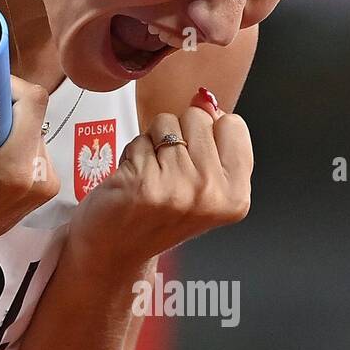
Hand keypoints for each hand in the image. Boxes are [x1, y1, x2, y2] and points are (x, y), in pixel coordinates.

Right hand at [0, 77, 59, 254]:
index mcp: (14, 167)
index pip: (33, 101)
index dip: (8, 85)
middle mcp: (38, 177)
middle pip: (32, 116)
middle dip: (2, 108)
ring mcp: (44, 187)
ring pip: (33, 132)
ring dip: (7, 128)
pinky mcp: (43, 192)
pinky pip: (33, 151)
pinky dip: (12, 146)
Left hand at [69, 88, 253, 268]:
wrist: (114, 251)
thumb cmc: (154, 216)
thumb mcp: (200, 185)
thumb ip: (211, 143)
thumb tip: (205, 98)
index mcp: (236, 194)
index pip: (233, 125)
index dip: (206, 132)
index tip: (192, 157)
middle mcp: (213, 193)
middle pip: (198, 117)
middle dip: (176, 135)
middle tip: (166, 171)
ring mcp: (180, 188)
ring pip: (166, 124)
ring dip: (151, 144)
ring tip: (148, 175)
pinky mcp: (146, 183)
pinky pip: (139, 139)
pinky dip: (131, 154)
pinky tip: (131, 181)